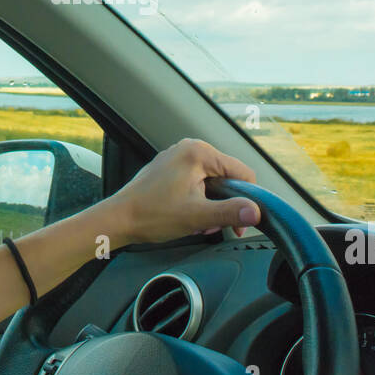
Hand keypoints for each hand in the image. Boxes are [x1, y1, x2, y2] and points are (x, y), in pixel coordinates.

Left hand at [104, 138, 260, 245]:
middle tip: (214, 226)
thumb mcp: (197, 216)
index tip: (243, 221)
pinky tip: (189, 216)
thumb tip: (255, 212)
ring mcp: (178, 157)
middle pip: (227, 177)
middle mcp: (189, 148)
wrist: (118, 219)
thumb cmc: (151, 214)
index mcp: (199, 153)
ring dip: (211, 206)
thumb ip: (230, 212)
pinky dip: (198, 200)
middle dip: (224, 205)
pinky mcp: (171, 168)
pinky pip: (196, 182)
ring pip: (212, 182)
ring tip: (198, 224)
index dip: (248, 198)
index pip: (241, 171)